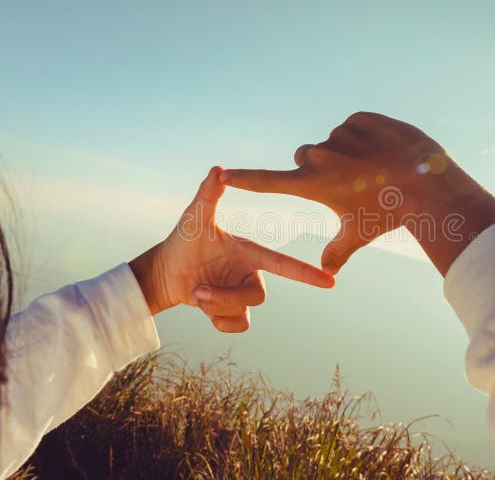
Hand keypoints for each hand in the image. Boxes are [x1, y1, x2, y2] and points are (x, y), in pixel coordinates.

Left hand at [130, 167, 334, 331]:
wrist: (164, 272)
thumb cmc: (183, 240)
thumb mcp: (195, 217)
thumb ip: (208, 194)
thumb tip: (217, 168)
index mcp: (250, 253)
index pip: (283, 263)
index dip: (306, 273)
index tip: (330, 281)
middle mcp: (251, 274)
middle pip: (257, 296)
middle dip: (225, 297)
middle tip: (198, 290)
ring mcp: (241, 294)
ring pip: (244, 312)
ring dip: (216, 307)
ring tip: (196, 293)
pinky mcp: (231, 312)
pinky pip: (238, 325)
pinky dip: (219, 322)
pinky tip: (205, 310)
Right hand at [221, 112, 494, 275]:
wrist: (425, 181)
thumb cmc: (388, 212)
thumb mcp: (359, 235)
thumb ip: (337, 252)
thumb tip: (327, 273)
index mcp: (312, 182)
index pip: (268, 181)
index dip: (245, 179)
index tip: (223, 174)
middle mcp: (318, 155)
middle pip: (306, 157)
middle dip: (320, 166)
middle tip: (349, 182)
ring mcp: (338, 135)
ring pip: (334, 142)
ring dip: (347, 152)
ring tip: (375, 168)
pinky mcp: (359, 119)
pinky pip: (355, 126)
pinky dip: (365, 136)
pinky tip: (384, 150)